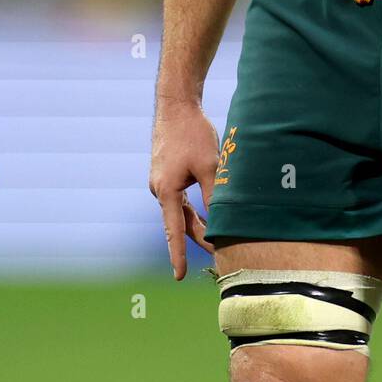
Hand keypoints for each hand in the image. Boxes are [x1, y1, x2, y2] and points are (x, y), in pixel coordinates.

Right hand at [149, 99, 219, 278]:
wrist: (176, 105)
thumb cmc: (192, 133)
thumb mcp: (209, 165)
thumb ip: (214, 194)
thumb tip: (221, 220)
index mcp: (166, 191)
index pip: (174, 231)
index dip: (177, 254)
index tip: (178, 276)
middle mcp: (159, 189)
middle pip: (179, 223)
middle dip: (196, 240)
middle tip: (216, 256)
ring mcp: (161, 182)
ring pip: (180, 211)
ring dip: (195, 224)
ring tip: (215, 240)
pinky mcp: (166, 174)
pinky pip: (179, 199)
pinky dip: (192, 209)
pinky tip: (205, 213)